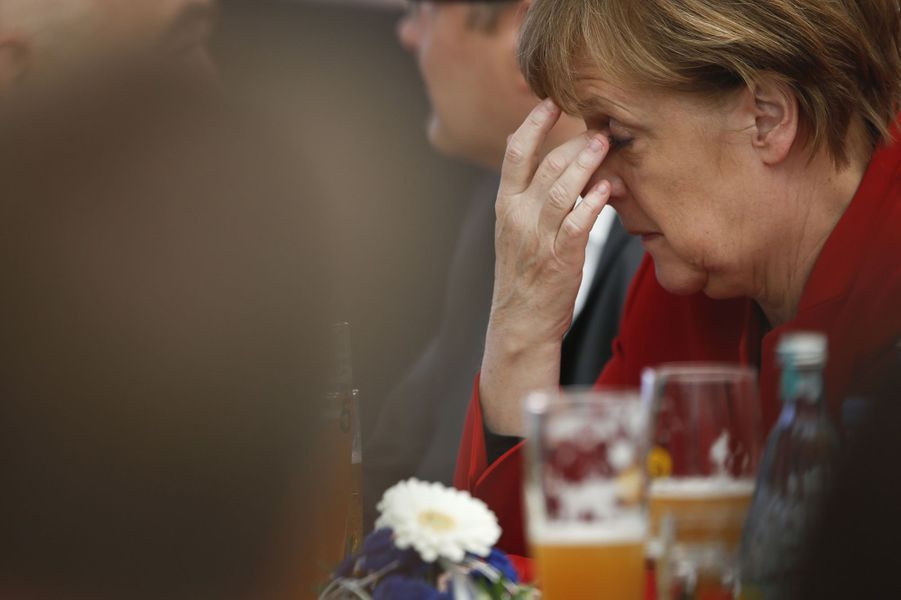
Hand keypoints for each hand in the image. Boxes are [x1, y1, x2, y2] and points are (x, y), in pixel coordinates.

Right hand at [481, 99, 611, 435]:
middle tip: (599, 128)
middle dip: (574, 141)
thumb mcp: (517, 230)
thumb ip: (534, 197)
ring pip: (561, 188)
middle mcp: (517, 216)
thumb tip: (565, 164)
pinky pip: (577, 223)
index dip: (533, 123)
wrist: (519, 322)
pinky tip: (607, 189)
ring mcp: (537, 237)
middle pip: (545, 164)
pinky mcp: (559, 258)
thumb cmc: (524, 274)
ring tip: (606, 145)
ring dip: (586, 163)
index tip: (551, 101)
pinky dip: (593, 203)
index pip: (514, 152)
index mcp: (506, 205)